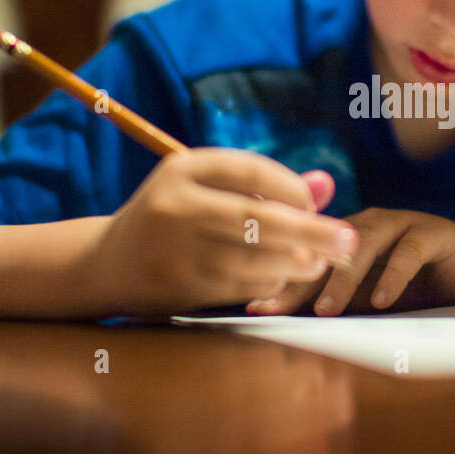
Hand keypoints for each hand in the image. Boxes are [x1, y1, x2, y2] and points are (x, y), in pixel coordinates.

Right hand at [93, 149, 358, 314]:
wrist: (106, 265)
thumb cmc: (174, 221)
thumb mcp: (210, 192)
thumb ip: (266, 187)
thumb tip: (326, 184)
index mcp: (184, 168)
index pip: (252, 170)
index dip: (292, 188)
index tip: (316, 204)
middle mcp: (177, 203)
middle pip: (260, 217)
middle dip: (312, 231)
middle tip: (348, 241)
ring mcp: (176, 246)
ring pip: (254, 257)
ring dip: (296, 263)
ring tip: (318, 264)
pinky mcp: (181, 283)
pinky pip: (241, 285)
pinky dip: (269, 283)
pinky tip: (282, 280)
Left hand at [246, 207, 454, 315]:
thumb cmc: (414, 288)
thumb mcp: (369, 297)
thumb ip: (335, 301)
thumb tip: (284, 324)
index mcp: (345, 237)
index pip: (307, 257)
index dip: (280, 280)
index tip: (252, 307)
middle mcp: (368, 223)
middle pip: (327, 247)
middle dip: (299, 278)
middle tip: (276, 308)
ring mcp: (401, 223)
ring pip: (364, 244)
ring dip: (343, 278)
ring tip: (326, 310)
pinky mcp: (433, 232)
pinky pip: (410, 250)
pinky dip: (394, 275)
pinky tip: (382, 301)